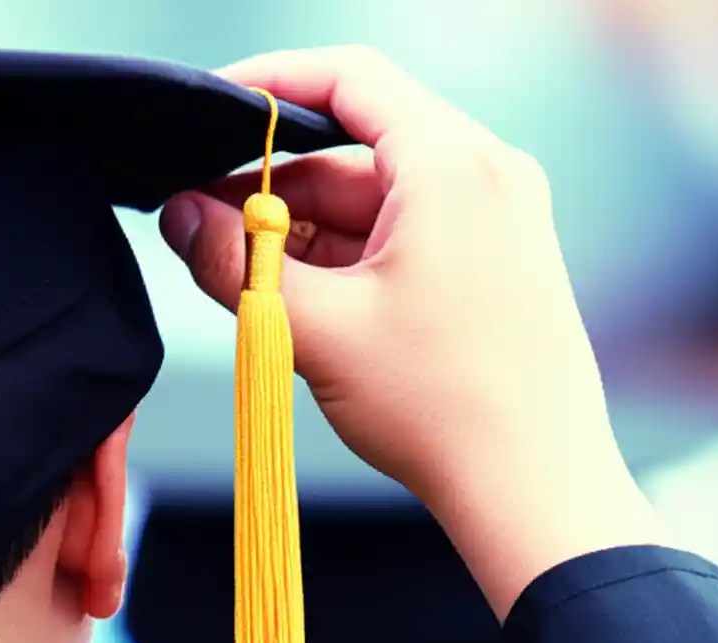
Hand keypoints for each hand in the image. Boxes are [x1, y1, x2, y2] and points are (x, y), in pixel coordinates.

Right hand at [160, 47, 663, 616]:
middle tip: (209, 230)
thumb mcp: (317, 329)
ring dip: (311, 231)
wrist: (537, 489)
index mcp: (454, 164)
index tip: (210, 109)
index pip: (350, 78)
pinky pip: (413, 231)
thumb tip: (180, 217)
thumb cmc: (446, 409)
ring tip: (254, 284)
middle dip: (277, 187)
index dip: (269, 84)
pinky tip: (310, 301)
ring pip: (381, 197)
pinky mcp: (501, 259)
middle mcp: (488, 174)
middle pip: (359, 147)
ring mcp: (501, 217)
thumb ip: (234, 263)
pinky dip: (356, 255)